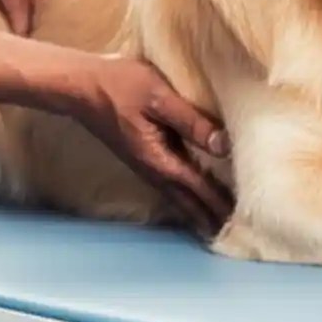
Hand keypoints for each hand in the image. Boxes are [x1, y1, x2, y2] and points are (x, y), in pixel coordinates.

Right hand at [74, 54, 233, 236]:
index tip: (240, 221)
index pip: (197, 186)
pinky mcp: (143, 156)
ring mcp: (146, 165)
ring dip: (199, 210)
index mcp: (159, 159)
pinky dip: (187, 196)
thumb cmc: (120, 86)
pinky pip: (172, 185)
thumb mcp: (159, 98)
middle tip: (235, 234)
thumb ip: (192, 122)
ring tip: (219, 224)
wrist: (81, 88)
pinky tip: (194, 197)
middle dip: (211, 217)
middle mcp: (153, 169)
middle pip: (188, 201)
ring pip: (178, 196)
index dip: (219, 202)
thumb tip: (224, 145)